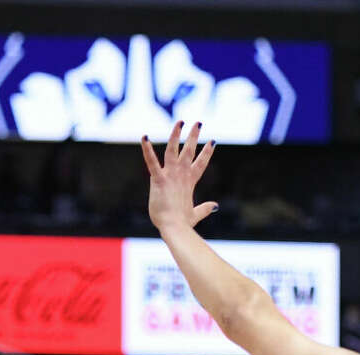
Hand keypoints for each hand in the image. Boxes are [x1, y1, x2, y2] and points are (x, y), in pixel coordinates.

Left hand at [141, 121, 218, 235]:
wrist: (174, 227)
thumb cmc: (183, 223)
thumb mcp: (196, 214)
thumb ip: (205, 208)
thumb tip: (215, 206)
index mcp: (189, 182)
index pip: (201, 163)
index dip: (207, 152)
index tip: (212, 141)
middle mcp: (181, 175)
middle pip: (189, 151)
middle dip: (194, 136)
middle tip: (198, 123)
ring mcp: (170, 175)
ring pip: (173, 150)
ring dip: (176, 134)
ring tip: (180, 121)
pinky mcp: (159, 179)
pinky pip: (151, 161)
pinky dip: (147, 149)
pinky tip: (144, 137)